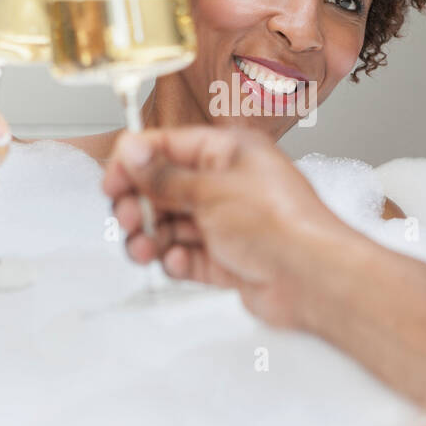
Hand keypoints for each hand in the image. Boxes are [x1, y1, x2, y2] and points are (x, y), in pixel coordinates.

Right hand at [101, 126, 358, 326]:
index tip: (111, 181)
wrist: (313, 278)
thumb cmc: (281, 224)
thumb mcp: (211, 189)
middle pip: (165, 188)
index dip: (135, 162)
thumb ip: (165, 175)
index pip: (170, 147)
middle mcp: (228, 184)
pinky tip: (177, 262)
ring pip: (173, 226)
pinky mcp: (228, 259)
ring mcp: (228, 223)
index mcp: (229, 153)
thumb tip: (132, 152)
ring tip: (145, 249)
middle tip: (129, 219)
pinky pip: (188, 256)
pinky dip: (176, 260)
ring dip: (152, 236)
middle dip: (141, 204)